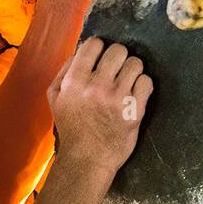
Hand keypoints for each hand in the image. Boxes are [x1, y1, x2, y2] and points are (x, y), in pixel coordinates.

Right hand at [47, 36, 152, 175]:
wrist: (87, 159)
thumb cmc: (71, 129)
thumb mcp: (55, 99)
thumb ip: (64, 72)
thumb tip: (81, 50)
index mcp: (75, 81)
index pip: (94, 44)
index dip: (99, 48)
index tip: (101, 58)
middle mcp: (97, 85)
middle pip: (118, 50)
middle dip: (118, 58)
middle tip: (116, 70)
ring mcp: (118, 97)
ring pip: (135, 63)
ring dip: (132, 70)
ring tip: (126, 82)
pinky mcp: (135, 109)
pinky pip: (146, 82)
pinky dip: (143, 85)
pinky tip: (135, 93)